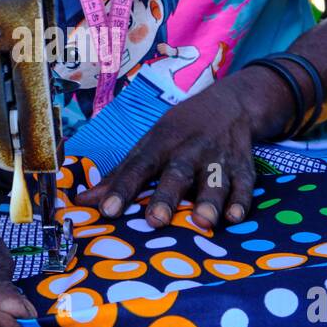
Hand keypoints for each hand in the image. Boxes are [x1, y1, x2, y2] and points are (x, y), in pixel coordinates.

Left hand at [78, 82, 256, 230]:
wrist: (230, 104)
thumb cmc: (180, 131)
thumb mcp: (150, 143)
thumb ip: (120, 175)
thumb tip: (83, 203)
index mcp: (161, 143)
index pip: (137, 166)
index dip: (122, 189)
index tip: (107, 211)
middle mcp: (189, 149)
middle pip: (177, 173)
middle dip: (166, 197)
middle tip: (156, 220)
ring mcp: (218, 158)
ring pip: (214, 180)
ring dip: (209, 201)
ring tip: (203, 222)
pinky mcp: (243, 167)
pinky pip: (244, 184)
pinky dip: (241, 201)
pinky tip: (235, 218)